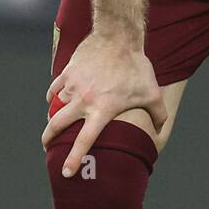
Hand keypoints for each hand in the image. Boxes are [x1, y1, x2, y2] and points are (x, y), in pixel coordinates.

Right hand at [42, 32, 168, 177]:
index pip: (84, 141)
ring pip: (54, 108)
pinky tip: (54, 100)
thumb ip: (158, 114)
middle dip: (49, 140)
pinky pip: (54, 89)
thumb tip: (161, 130)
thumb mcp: (152, 92)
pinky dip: (52, 97)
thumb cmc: (136, 65)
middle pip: (57, 126)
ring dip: (52, 117)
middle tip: (47, 147)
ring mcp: (73, 86)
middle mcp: (84, 101)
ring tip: (53, 124)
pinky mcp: (67, 72)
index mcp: (102, 110)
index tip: (66, 172)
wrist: (118, 35)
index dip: (73, 158)